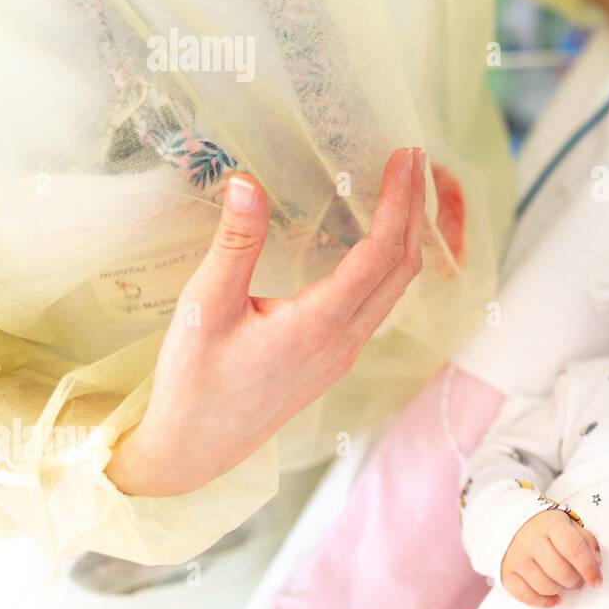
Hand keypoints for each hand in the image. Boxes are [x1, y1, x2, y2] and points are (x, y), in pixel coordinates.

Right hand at [106, 148, 427, 495]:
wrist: (193, 451)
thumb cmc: (194, 382)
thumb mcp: (204, 307)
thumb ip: (234, 244)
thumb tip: (247, 181)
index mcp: (319, 324)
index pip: (379, 252)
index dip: (399, 201)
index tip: (406, 157)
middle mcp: (345, 340)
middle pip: (402, 267)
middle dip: (414, 210)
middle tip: (414, 160)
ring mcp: (345, 352)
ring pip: (396, 288)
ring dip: (408, 236)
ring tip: (405, 191)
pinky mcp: (336, 359)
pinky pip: (381, 303)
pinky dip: (391, 263)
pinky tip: (378, 242)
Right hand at [500, 510, 602, 607]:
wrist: (516, 523)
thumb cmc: (547, 527)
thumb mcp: (570, 525)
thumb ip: (586, 541)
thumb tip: (596, 563)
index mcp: (551, 524)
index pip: (573, 548)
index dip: (588, 568)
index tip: (596, 580)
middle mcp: (531, 540)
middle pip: (559, 570)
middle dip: (575, 581)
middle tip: (579, 580)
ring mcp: (517, 557)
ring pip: (543, 585)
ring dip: (560, 590)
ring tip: (564, 583)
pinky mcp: (507, 572)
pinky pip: (525, 595)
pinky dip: (543, 601)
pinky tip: (553, 597)